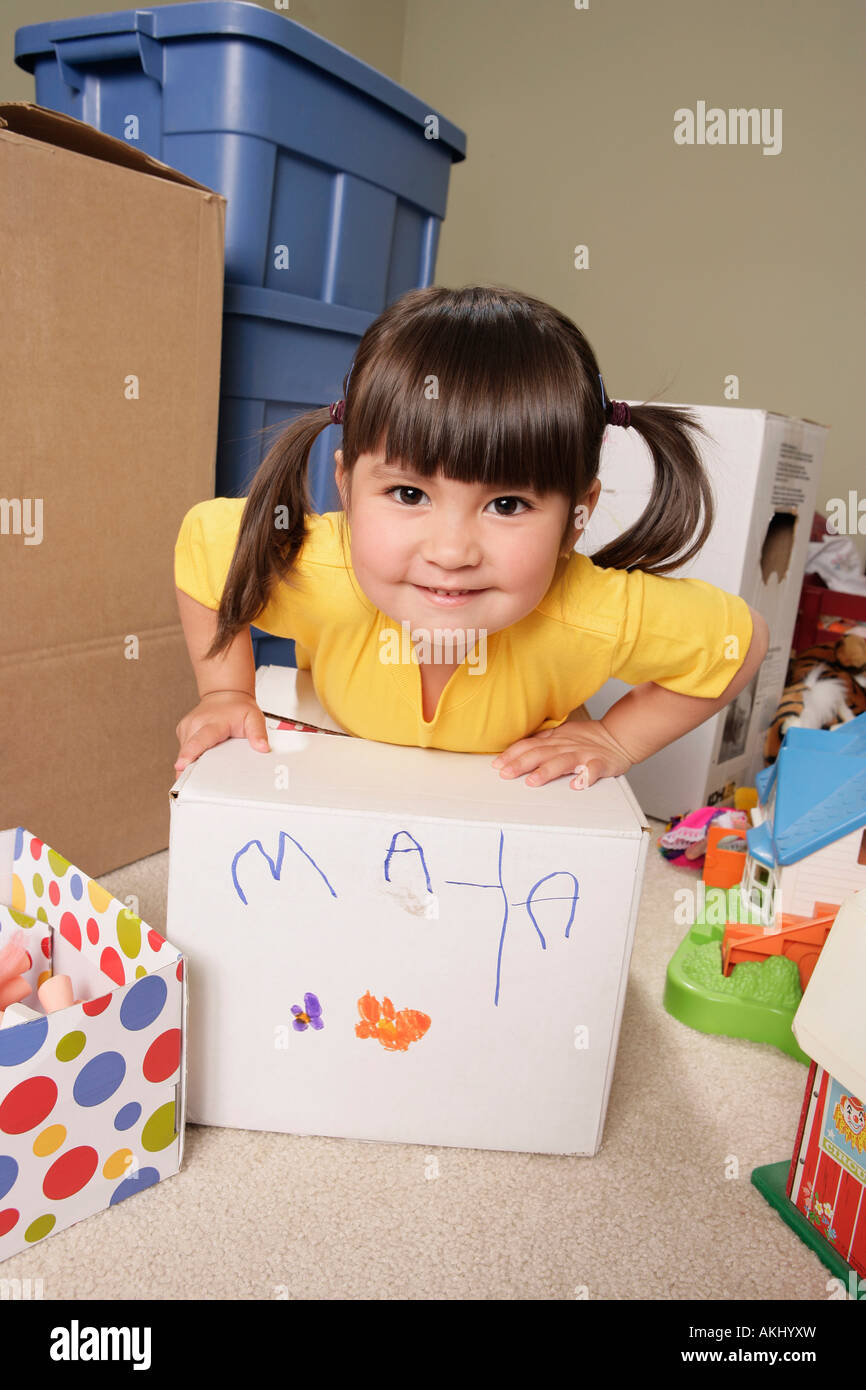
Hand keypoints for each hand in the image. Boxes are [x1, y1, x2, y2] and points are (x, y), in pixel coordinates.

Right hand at [175, 690, 269, 770]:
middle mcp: (195, 724)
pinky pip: (184, 750)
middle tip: (195, 786)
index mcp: (212, 723)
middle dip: (188, 769)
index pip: (199, 740)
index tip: (181, 766)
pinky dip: (191, 757)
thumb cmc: (238, 708)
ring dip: (191, 764)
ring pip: (184, 753)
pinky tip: (202, 758)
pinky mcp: (182, 732)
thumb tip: (262, 748)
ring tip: (203, 770)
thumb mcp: (254, 717)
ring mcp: (186, 727)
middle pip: (188, 751)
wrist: (226, 695)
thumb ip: (258, 733)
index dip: (189, 754)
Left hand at [491, 718, 633, 789]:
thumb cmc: (588, 738)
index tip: (497, 764)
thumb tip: (517, 747)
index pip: (530, 745)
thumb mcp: (561, 733)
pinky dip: (585, 777)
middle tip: (505, 774)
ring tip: (532, 781)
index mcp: (555, 739)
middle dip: (521, 763)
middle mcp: (566, 746)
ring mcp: (583, 755)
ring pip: (562, 762)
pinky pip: (593, 770)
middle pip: (540, 753)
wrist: (619, 736)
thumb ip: (541, 740)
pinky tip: (577, 785)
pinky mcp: (600, 764)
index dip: (513, 754)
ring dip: (547, 771)